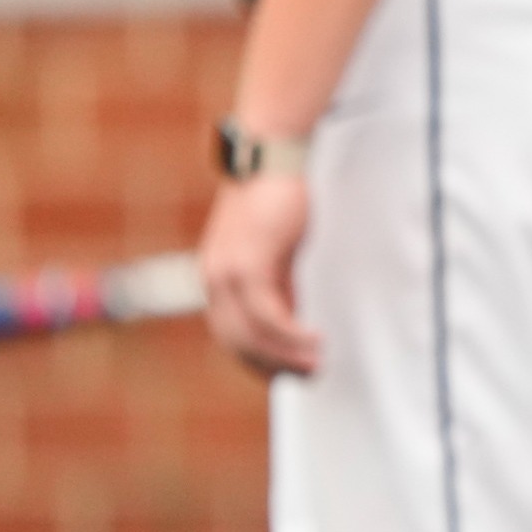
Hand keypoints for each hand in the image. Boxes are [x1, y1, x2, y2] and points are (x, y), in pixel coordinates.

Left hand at [199, 173, 318, 376]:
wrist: (272, 155)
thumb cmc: (279, 195)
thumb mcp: (276, 246)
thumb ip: (278, 278)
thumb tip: (294, 312)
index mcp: (216, 276)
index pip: (231, 334)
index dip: (260, 359)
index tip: (291, 372)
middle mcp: (213, 280)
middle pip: (237, 342)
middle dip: (273, 365)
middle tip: (310, 376)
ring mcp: (226, 274)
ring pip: (252, 335)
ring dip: (286, 355)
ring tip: (318, 363)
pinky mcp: (247, 266)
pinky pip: (268, 315)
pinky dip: (290, 334)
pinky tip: (315, 339)